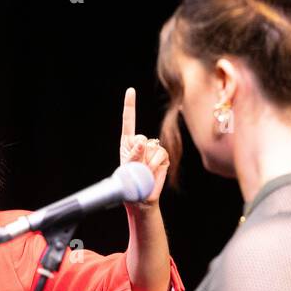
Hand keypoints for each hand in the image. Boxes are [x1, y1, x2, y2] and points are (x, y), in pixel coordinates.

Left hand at [119, 87, 168, 210]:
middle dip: (137, 154)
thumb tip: (142, 143)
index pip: (128, 121)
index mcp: (127, 143)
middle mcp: (141, 143)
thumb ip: (133, 157)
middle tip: (136, 170)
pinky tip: (152, 172)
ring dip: (146, 164)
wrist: (142, 200)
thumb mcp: (126, 171)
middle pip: (141, 138)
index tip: (131, 90)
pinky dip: (155, 165)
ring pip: (152, 149)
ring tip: (144, 174)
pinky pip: (161, 155)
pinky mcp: (164, 155)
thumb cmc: (129, 186)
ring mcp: (154, 148)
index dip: (130, 105)